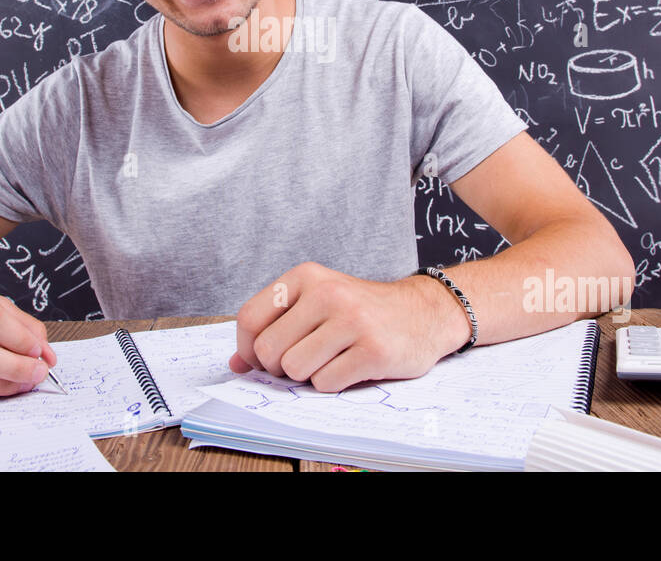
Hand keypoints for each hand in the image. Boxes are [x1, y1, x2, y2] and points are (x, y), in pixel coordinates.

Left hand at [228, 262, 471, 392]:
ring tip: (331, 360)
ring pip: (295, 369)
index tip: (262, 358)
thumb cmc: (362, 311)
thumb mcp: (317, 303)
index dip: (249, 348)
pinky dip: (333, 384)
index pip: (250, 318)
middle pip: (269, 350)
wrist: (424, 312)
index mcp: (307, 276)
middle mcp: (328, 293)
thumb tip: (237, 363)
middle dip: (280, 367)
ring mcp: (352, 321)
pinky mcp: (373, 350)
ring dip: (308, 376)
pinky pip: (325, 383)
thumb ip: (275, 327)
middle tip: (305, 360)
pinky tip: (351, 366)